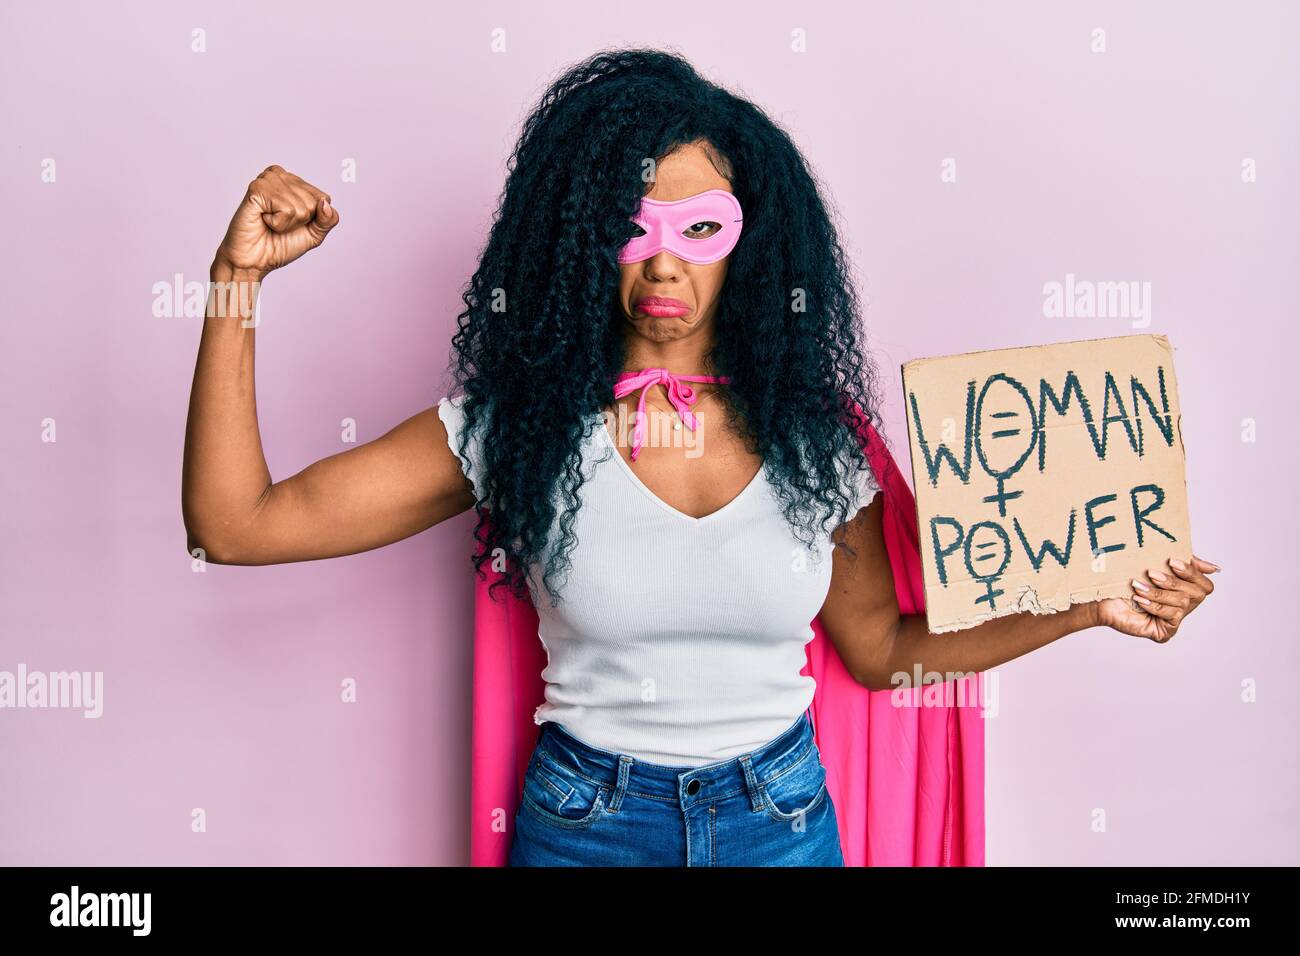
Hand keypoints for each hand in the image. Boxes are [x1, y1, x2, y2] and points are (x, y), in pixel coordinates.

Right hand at [212, 165, 338, 279]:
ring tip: (270, 222)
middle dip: (300, 221)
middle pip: (314, 203)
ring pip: (302, 206)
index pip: (324, 199)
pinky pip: (286, 209)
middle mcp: (281, 176)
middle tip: (279, 225)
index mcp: (294, 182)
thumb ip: (328, 220)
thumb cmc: (279, 245)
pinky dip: (278, 223)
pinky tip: (263, 219)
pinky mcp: (257, 188)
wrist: (254, 261)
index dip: (312, 220)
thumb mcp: (313, 235)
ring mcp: (268, 180)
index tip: (292, 224)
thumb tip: (325, 203)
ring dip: (287, 223)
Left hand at [1093, 554, 1219, 643]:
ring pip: (1182, 604)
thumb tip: (1215, 568)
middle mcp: (1184, 606)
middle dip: (1174, 582)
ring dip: (1158, 593)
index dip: (1192, 573)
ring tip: (1139, 585)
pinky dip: (1154, 605)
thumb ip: (1187, 563)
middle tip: (1152, 573)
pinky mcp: (1165, 632)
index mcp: (1186, 590)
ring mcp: (1175, 620)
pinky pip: (1171, 617)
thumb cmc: (1128, 579)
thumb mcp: (1158, 565)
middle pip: (1197, 594)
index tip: (1172, 561)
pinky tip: (1139, 600)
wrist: (1102, 597)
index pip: (1205, 584)